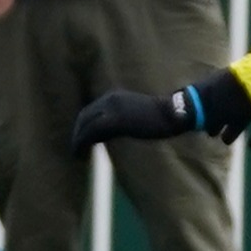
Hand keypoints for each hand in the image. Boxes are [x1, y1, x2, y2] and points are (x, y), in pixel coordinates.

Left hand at [70, 87, 196, 157]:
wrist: (174, 113)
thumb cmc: (161, 116)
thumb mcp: (136, 113)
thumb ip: (122, 118)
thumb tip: (111, 132)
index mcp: (114, 97)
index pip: (90, 110)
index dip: (83, 125)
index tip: (81, 139)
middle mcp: (109, 99)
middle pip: (84, 116)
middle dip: (77, 133)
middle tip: (76, 149)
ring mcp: (112, 109)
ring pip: (85, 125)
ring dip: (77, 140)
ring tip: (76, 154)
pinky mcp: (116, 120)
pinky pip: (91, 132)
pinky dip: (82, 143)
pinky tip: (81, 153)